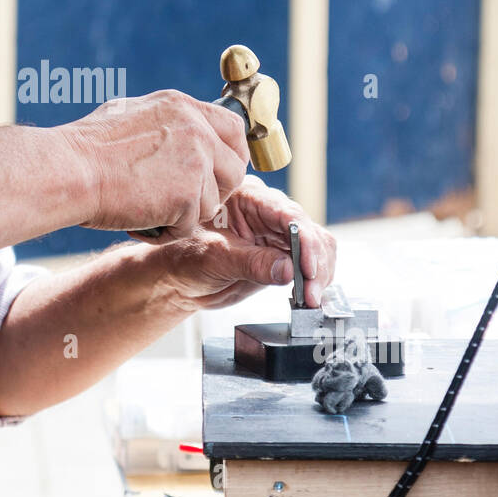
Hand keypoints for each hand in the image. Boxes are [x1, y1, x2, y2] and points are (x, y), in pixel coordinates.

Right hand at [65, 89, 248, 238]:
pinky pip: (190, 226)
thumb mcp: (132, 116)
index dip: (231, 155)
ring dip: (183, 215)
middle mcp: (196, 129)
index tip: (220, 173)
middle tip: (185, 204)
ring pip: (211, 203)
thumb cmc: (86, 149)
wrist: (70, 170)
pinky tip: (139, 223)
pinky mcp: (188, 195)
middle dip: (215, 192)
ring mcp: (196, 161)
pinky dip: (166, 232)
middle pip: (234, 169)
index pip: (233, 128)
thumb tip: (177, 135)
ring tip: (146, 211)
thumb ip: (164, 125)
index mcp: (182, 106)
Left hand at [160, 175, 336, 310]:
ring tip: (310, 299)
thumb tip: (288, 270)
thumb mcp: (213, 259)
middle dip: (316, 264)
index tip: (307, 269)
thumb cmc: (184, 258)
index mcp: (248, 198)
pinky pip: (310, 263)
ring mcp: (277, 233)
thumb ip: (251, 263)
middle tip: (311, 293)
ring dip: (320, 274)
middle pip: (310, 231)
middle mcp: (268, 211)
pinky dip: (315, 280)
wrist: (177, 279)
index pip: (288, 214)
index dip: (305, 242)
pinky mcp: (283, 254)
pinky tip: (308, 296)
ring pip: (317, 248)